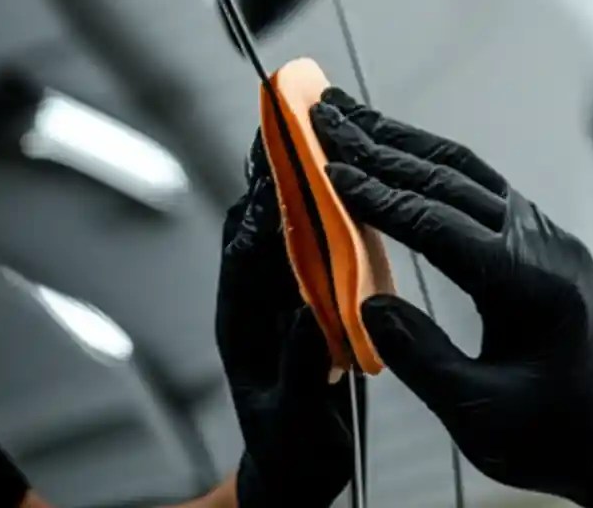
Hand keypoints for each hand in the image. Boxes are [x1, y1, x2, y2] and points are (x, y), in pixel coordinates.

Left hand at [216, 137, 351, 507]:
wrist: (299, 475)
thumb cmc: (292, 455)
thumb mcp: (296, 419)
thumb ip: (299, 368)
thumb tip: (309, 313)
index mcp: (242, 323)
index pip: (245, 251)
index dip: (262, 204)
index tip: (277, 161)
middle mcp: (258, 302)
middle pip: (258, 224)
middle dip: (272, 174)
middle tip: (290, 119)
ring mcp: (283, 300)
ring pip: (285, 230)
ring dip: (298, 186)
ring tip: (318, 136)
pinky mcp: (310, 304)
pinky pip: (314, 250)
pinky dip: (327, 216)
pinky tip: (350, 191)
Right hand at [311, 88, 592, 507]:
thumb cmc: (555, 436)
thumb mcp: (481, 416)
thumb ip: (421, 360)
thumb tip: (365, 306)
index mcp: (532, 286)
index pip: (441, 226)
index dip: (378, 197)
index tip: (324, 170)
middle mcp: (543, 245)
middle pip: (449, 181)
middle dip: (379, 146)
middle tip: (320, 115)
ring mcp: (544, 236)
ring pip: (464, 171)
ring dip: (402, 141)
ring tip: (346, 114)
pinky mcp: (537, 239)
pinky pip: (478, 187)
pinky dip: (428, 163)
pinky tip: (393, 150)